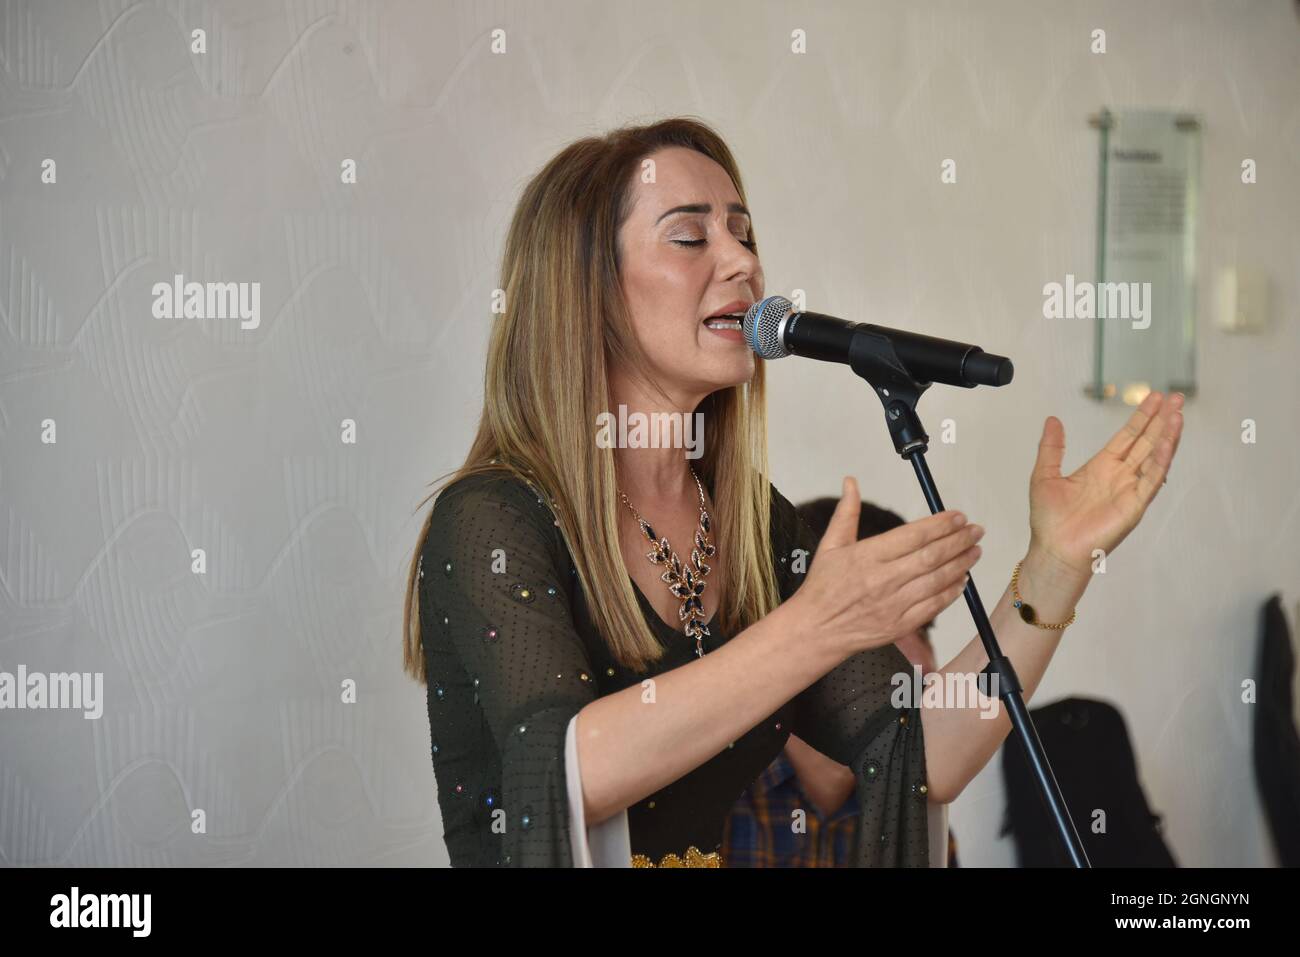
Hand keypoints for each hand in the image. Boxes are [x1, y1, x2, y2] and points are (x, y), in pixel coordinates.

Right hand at [794, 476, 984, 658]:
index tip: (958, 516)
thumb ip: (847, 512)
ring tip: (975, 551)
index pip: (913, 535)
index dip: (940, 524)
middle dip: (959, 541)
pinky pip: (933, 606)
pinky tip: (961, 580)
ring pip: (937, 580)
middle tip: (975, 531)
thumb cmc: (823, 588)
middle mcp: (883, 579)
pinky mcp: (900, 624)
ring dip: (961, 564)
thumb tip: (851, 483)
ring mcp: (893, 604)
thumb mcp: (830, 545)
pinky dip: (951, 592)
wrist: (816, 630)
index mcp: (867, 556)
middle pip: (931, 556)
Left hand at [1028, 391, 1184, 578]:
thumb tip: (1053, 420)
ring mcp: (1129, 490)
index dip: (1142, 417)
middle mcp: (1119, 476)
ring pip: (1154, 458)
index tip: (1155, 397)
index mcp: (1101, 467)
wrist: (1053, 550)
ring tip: (1178, 414)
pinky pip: (1151, 481)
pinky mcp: (1134, 506)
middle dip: (1162, 420)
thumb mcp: (1044, 475)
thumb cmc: (1049, 521)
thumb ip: (1051, 447)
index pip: (1128, 436)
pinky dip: (1160, 461)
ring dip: (1167, 436)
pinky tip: (1168, 443)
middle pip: (1146, 442)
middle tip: (1177, 397)